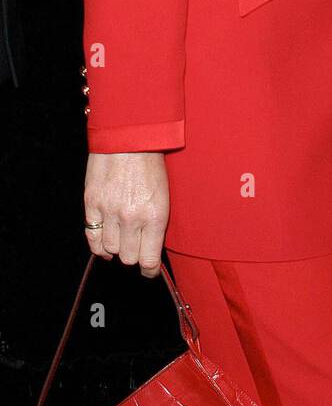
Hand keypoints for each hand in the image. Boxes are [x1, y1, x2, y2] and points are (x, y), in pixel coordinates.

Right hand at [84, 152, 169, 276]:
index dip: (149, 269)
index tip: (149, 270)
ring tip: (121, 239)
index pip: (149, 260)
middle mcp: (132, 217)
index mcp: (155, 215)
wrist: (129, 136)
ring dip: (116, 248)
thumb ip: (157, 222)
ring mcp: (109, 211)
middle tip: (136, 246)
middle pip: (128, 258)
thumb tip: (151, 247)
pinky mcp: (92, 204)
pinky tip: (104, 242)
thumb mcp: (164, 193)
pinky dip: (98, 244)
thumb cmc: (151, 161)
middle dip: (134, 255)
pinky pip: (91, 237)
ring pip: (109, 250)